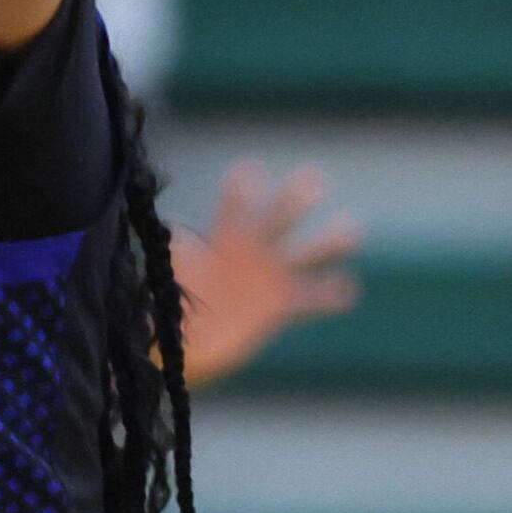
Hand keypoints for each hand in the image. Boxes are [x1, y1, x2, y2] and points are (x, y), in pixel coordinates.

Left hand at [168, 161, 361, 387]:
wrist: (182, 342)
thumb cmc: (168, 305)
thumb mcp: (165, 279)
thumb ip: (168, 258)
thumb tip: (158, 233)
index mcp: (221, 240)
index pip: (232, 210)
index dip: (239, 192)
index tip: (248, 170)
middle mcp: (251, 251)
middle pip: (278, 219)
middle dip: (295, 199)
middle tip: (315, 177)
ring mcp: (270, 277)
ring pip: (306, 253)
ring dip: (330, 242)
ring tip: (353, 229)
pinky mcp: (281, 306)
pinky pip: (312, 299)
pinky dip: (331, 295)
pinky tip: (348, 291)